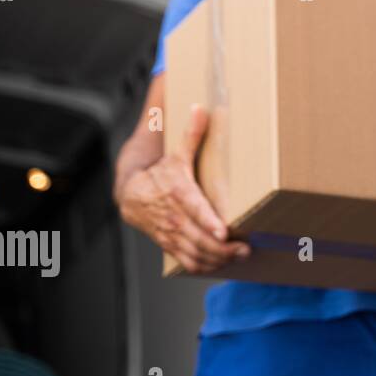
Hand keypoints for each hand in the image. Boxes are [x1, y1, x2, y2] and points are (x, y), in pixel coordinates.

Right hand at [118, 104, 248, 272]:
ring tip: (240, 256)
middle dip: (222, 247)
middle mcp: (172, 217)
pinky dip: (206, 266)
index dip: (208, 222)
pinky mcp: (170, 245)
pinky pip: (187, 262)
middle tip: (245, 247)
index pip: (194, 209)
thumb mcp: (175, 153)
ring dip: (218, 259)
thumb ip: (191, 134)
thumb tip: (202, 109)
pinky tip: (224, 264)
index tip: (224, 231)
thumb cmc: (160, 173)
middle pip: (198, 237)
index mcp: (176, 192)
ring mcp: (170, 234)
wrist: (130, 194)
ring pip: (194, 252)